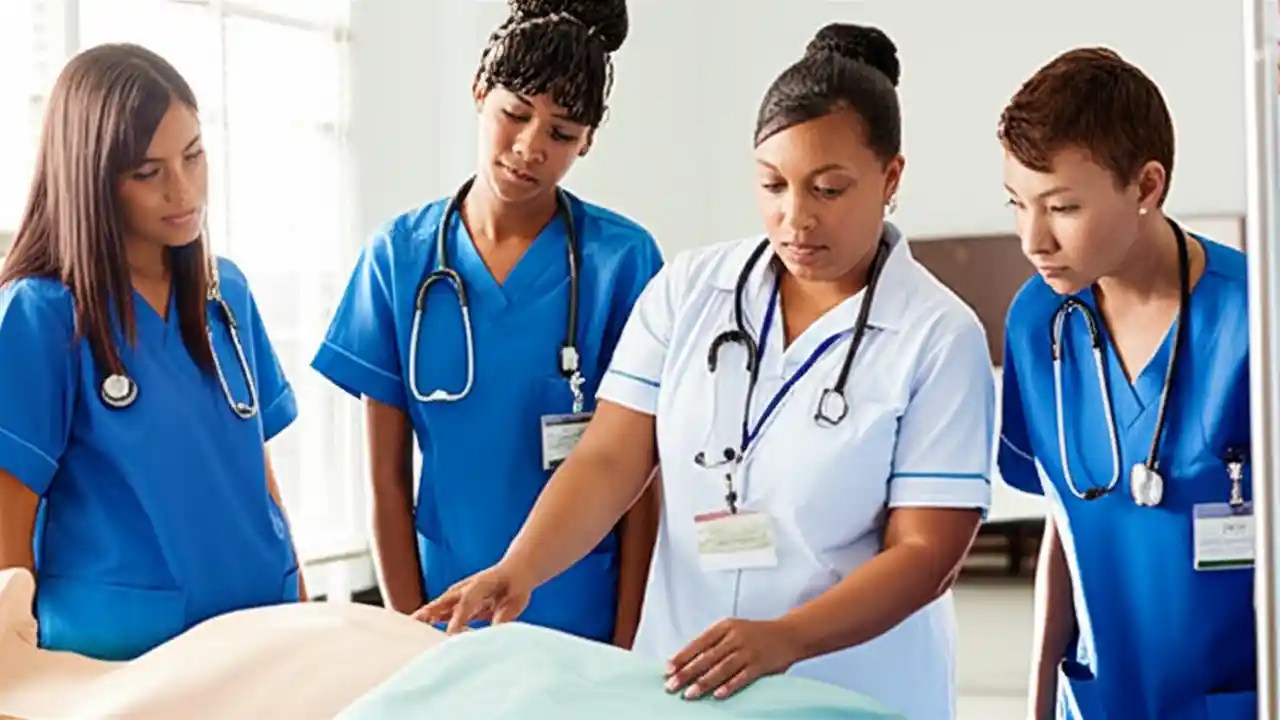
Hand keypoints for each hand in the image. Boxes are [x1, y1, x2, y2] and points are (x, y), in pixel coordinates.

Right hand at [410, 562, 533, 633]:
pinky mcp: (458, 603)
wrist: (514, 572)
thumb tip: (493, 634)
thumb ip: (503, 616)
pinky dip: (431, 621)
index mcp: (481, 584)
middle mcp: (466, 588)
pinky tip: (419, 632)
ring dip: (425, 617)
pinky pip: (441, 612)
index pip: (466, 603)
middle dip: (430, 613)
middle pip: (445, 601)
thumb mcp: (516, 600)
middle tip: (414, 624)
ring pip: (439, 606)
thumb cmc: (516, 585)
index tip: (451, 636)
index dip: (458, 619)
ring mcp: (460, 595)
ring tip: (409, 629)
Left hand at [663, 618, 801, 700]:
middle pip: (707, 657)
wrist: (789, 634)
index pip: (698, 643)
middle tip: (672, 685)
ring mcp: (748, 651)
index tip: (668, 669)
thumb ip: (714, 643)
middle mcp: (735, 637)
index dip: (682, 657)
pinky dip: (729, 686)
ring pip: (721, 668)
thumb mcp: (733, 630)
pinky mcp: (760, 665)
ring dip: (704, 683)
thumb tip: (688, 661)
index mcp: (725, 627)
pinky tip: (718, 695)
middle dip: (687, 672)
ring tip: (689, 694)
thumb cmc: (757, 634)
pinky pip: (742, 677)